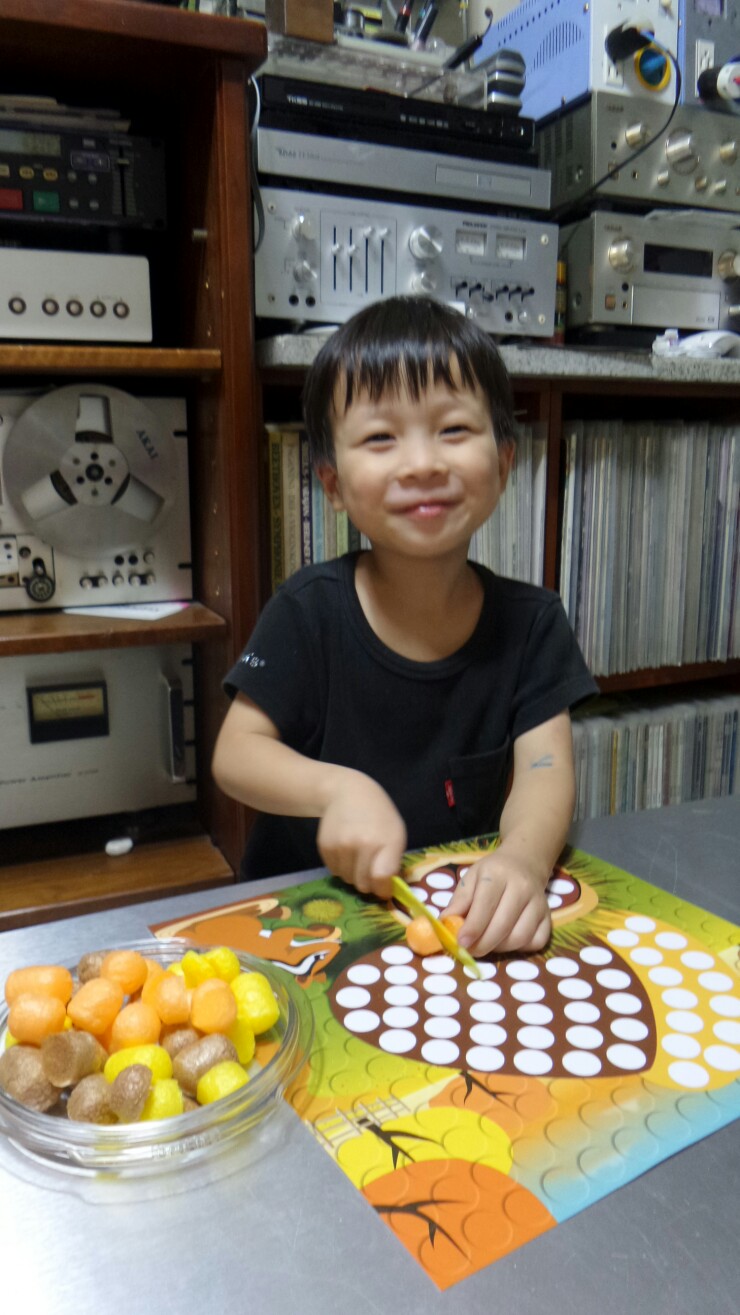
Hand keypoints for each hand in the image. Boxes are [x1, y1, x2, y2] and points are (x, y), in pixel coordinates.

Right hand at [316, 771, 406, 900]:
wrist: (346, 792)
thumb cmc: (378, 814)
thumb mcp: (395, 833)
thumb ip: (393, 861)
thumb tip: (385, 889)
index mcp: (386, 841)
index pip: (381, 878)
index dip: (383, 890)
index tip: (384, 890)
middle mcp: (362, 844)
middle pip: (363, 884)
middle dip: (368, 883)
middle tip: (370, 870)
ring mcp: (341, 845)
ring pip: (347, 879)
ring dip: (353, 874)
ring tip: (357, 855)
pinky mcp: (325, 847)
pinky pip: (334, 871)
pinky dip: (341, 866)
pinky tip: (345, 849)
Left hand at [444, 849, 550, 956]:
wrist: (524, 863)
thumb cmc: (492, 873)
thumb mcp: (471, 878)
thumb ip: (458, 901)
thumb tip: (446, 924)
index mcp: (498, 874)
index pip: (485, 904)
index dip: (473, 927)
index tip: (461, 943)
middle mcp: (522, 887)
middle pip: (503, 925)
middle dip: (483, 944)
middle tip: (470, 951)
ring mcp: (539, 903)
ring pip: (520, 937)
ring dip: (500, 948)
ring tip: (487, 943)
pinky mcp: (549, 917)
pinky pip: (536, 943)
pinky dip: (520, 949)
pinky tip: (507, 940)